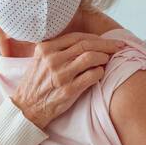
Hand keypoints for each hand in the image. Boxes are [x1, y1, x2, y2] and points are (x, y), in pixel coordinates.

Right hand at [10, 32, 128, 129]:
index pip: (76, 37)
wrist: (27, 107)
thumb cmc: (37, 83)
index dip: (95, 37)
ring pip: (91, 58)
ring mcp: (60, 74)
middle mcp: (52, 59)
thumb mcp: (40, 60)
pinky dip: (100, 72)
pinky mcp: (68, 90)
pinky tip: (100, 73)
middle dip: (106, 45)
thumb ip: (57, 49)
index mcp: (45, 48)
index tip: (107, 39)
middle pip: (86, 45)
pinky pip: (92, 76)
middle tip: (118, 47)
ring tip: (108, 60)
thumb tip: (86, 43)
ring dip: (104, 57)